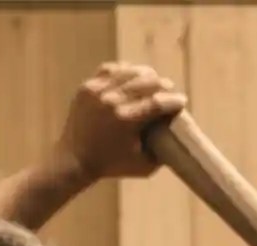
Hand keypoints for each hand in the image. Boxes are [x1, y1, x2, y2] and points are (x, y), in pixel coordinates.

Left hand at [56, 61, 187, 180]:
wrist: (74, 159)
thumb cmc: (112, 165)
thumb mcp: (144, 166)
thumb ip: (163, 152)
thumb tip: (177, 135)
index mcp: (126, 120)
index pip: (158, 102)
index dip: (174, 100)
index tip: (182, 101)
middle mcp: (112, 101)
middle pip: (147, 82)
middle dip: (164, 85)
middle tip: (170, 90)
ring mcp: (98, 91)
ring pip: (130, 71)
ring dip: (146, 75)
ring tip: (153, 80)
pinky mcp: (87, 87)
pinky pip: (111, 69)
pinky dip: (124, 71)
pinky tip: (131, 76)